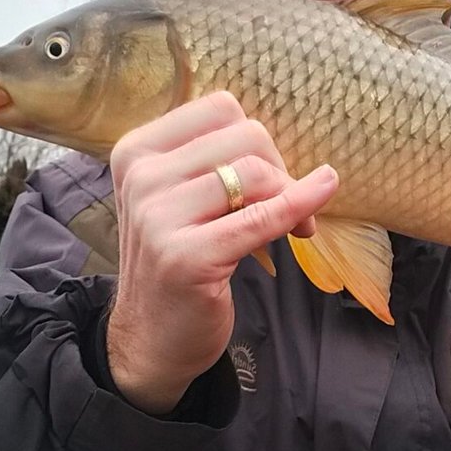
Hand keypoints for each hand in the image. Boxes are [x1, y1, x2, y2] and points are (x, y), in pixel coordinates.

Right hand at [106, 92, 337, 414]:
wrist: (151, 342)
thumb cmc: (177, 262)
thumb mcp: (181, 200)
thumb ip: (217, 163)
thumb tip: (293, 144)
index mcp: (137, 152)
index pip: (221, 109)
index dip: (258, 141)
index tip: (268, 180)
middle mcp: (141, 177)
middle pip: (246, 136)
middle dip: (281, 169)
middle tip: (289, 210)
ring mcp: (159, 217)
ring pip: (257, 172)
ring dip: (290, 198)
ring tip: (294, 230)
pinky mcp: (188, 256)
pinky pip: (263, 218)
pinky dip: (298, 209)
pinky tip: (314, 217)